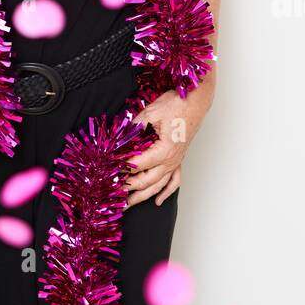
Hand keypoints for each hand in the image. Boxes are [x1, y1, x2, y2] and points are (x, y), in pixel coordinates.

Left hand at [125, 81, 213, 208]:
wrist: (196, 101)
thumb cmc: (176, 105)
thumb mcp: (150, 113)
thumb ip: (134, 128)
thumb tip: (119, 139)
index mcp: (164, 150)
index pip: (137, 164)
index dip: (121, 168)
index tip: (108, 170)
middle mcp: (171, 160)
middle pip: (147, 180)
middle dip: (129, 188)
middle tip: (113, 193)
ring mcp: (176, 161)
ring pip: (159, 185)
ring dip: (144, 195)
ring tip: (129, 204)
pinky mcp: (179, 159)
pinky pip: (174, 181)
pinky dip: (166, 193)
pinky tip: (157, 201)